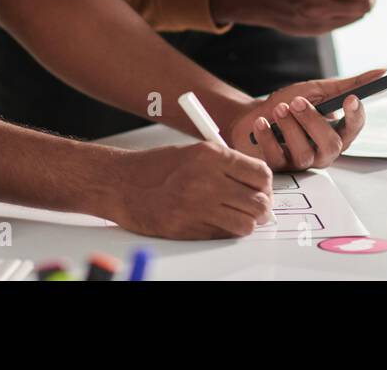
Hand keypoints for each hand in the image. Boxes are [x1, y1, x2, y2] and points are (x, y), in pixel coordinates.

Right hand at [108, 142, 272, 238]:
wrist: (121, 184)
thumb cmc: (155, 167)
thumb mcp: (194, 152)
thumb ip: (226, 165)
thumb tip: (257, 183)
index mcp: (211, 155)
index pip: (261, 174)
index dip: (265, 184)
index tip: (262, 188)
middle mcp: (208, 180)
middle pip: (258, 202)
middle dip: (261, 206)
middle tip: (255, 206)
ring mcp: (199, 207)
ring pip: (246, 224)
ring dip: (246, 222)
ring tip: (236, 215)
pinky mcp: (190, 228)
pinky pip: (224, 235)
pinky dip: (226, 231)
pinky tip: (216, 221)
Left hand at [225, 69, 381, 169]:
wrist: (250, 117)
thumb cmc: (287, 104)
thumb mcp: (316, 90)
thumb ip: (347, 85)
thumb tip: (381, 71)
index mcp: (337, 132)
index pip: (355, 127)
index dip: (355, 115)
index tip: (351, 99)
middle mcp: (323, 152)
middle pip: (331, 145)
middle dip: (313, 121)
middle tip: (297, 101)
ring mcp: (301, 163)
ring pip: (304, 152)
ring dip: (289, 126)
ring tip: (278, 108)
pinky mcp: (279, 169)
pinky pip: (277, 157)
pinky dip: (268, 136)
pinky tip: (263, 122)